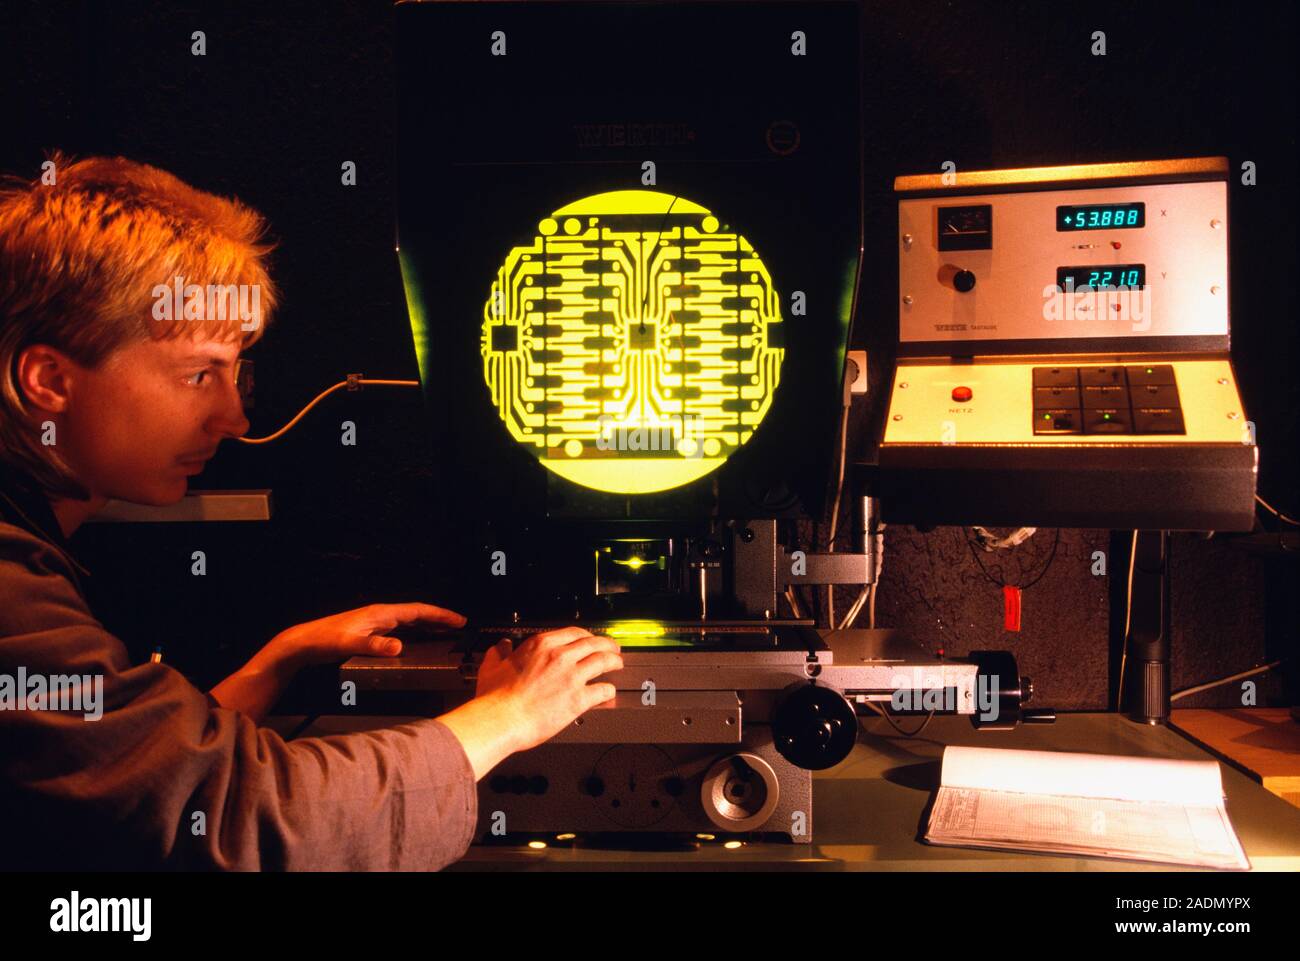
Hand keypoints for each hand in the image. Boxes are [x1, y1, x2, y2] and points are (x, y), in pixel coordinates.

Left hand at [270, 602, 466, 668]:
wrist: (305, 643)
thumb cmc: (325, 640)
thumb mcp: (351, 643)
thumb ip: (375, 646)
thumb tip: (399, 647)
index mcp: (381, 613)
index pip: (418, 610)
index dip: (440, 615)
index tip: (458, 620)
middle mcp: (381, 615)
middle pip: (418, 614)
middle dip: (440, 618)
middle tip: (460, 625)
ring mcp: (376, 623)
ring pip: (410, 621)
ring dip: (429, 625)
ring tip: (446, 632)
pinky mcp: (371, 632)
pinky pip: (401, 629)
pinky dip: (415, 632)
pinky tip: (418, 641)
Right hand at [474, 627, 621, 752]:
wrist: (501, 720)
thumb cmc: (495, 698)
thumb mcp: (492, 667)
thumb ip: (499, 654)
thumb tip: (501, 647)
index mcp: (541, 646)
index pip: (574, 632)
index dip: (587, 636)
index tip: (590, 639)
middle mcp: (560, 656)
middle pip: (594, 643)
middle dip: (607, 644)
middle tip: (612, 648)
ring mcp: (572, 676)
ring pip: (603, 661)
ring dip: (614, 661)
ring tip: (618, 663)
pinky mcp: (578, 699)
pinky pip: (603, 690)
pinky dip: (609, 690)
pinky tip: (610, 692)